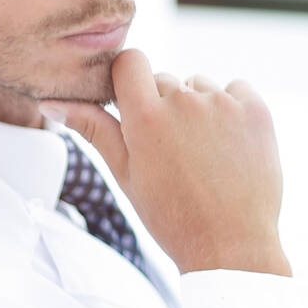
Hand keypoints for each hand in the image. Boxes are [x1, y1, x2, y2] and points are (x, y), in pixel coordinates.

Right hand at [39, 49, 290, 276]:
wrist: (231, 246)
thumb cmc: (172, 216)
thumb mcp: (125, 174)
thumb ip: (93, 129)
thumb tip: (52, 103)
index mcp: (145, 116)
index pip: (130, 61)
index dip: (129, 80)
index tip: (134, 103)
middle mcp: (184, 100)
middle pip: (165, 80)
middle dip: (163, 106)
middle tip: (172, 151)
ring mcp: (223, 103)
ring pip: (200, 86)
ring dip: (198, 108)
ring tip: (203, 154)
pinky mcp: (255, 109)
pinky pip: (236, 89)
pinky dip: (232, 109)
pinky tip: (229, 145)